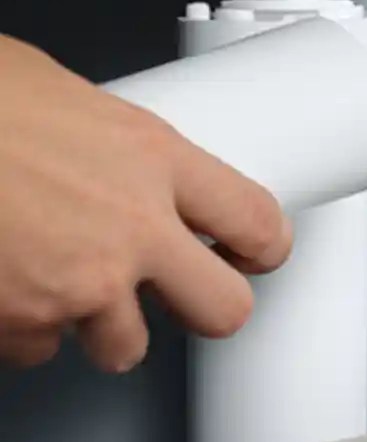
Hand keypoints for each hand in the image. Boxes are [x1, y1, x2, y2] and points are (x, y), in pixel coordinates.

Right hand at [0, 36, 292, 371]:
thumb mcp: (64, 94)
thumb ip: (112, 143)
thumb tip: (117, 159)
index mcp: (153, 157)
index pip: (257, 218)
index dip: (266, 245)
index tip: (256, 252)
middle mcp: (130, 229)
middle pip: (223, 309)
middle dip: (207, 307)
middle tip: (185, 293)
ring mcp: (77, 285)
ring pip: (125, 345)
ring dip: (102, 323)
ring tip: (65, 280)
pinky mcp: (21, 322)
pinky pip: (41, 347)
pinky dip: (27, 326)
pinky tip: (8, 282)